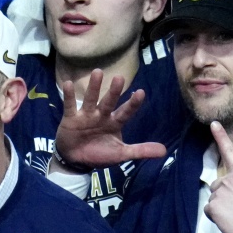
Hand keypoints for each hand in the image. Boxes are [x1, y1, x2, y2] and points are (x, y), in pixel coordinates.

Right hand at [53, 70, 169, 168]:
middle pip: (108, 102)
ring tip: (97, 72)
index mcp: (115, 123)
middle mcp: (102, 115)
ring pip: (91, 99)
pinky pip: (70, 105)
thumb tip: (164, 151)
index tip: (141, 92)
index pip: (126, 112)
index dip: (133, 104)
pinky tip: (68, 83)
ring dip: (94, 87)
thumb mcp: (121, 154)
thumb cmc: (100, 153)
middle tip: (119, 78)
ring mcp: (86, 115)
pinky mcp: (71, 118)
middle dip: (113, 92)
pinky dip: (69, 96)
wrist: (76, 160)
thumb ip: (141, 150)